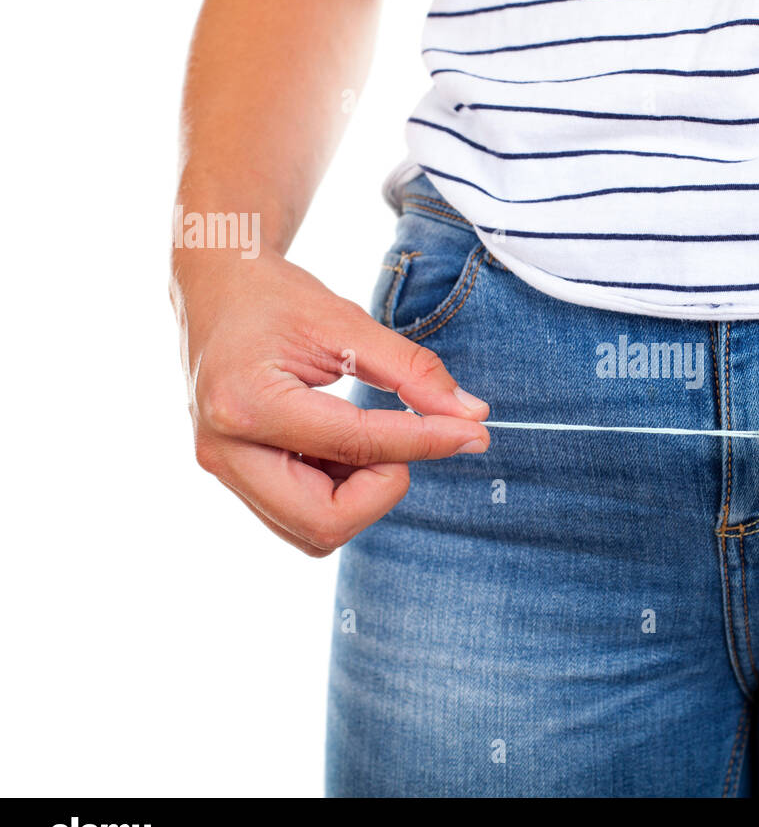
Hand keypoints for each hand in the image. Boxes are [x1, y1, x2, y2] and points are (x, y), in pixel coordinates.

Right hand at [171, 250, 489, 556]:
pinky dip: (340, 493)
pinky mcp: (236, 480)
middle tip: (400, 439)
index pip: (357, 445)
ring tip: (366, 434)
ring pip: (314, 534)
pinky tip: (342, 444)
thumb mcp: (348, 322)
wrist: (217, 291)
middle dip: (382, 489)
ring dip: (361, 495)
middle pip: (326, 523)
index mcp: (248, 403)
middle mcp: (225, 451)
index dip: (426, 441)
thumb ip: (413, 371)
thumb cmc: (276, 299)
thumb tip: (473, 417)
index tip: (472, 432)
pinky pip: (301, 519)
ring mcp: (224, 472)